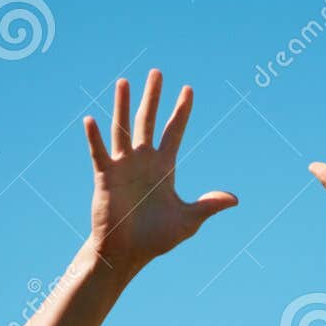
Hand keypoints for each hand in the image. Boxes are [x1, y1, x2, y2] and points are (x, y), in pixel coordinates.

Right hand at [83, 69, 236, 276]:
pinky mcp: (105, 177)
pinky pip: (100, 153)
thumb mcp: (188, 221)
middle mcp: (143, 161)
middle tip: (157, 72)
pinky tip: (91, 120)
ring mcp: (123, 167)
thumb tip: (234, 199)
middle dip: (153, 98)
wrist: (127, 254)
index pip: (174, 132)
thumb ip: (208, 205)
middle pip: (148, 122)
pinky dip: (94, 138)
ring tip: (124, 82)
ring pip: (123, 129)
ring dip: (122, 106)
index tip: (188, 90)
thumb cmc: (155, 239)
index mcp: (164, 168)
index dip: (181, 112)